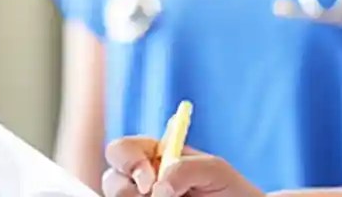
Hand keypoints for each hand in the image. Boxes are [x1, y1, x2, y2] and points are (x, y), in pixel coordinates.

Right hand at [101, 136, 265, 196]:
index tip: (150, 180)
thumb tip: (158, 189)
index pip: (121, 149)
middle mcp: (140, 181)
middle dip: (127, 191)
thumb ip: (187, 169)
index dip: (128, 160)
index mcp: (152, 156)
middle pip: (112, 181)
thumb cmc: (229, 189)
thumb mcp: (215, 170)